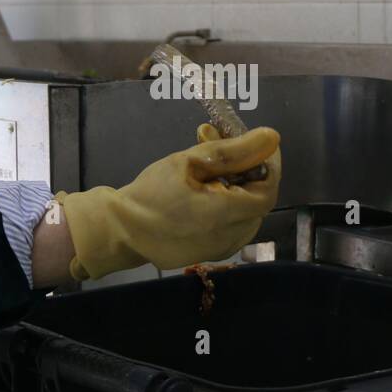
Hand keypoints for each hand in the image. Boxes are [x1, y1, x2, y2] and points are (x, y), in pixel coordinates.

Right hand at [55, 125, 281, 280]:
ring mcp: (223, 249)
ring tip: (205, 165)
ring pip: (246, 212)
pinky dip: (226, 204)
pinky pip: (232, 225)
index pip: (269, 190)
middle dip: (246, 169)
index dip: (268, 164)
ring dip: (235, 185)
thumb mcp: (189, 162)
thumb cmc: (151, 193)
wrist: (121, 230)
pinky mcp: (213, 254)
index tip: (253, 142)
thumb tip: (271, 137)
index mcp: (226, 215)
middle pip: (258, 200)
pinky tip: (202, 190)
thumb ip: (233, 151)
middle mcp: (232, 237)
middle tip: (219, 144)